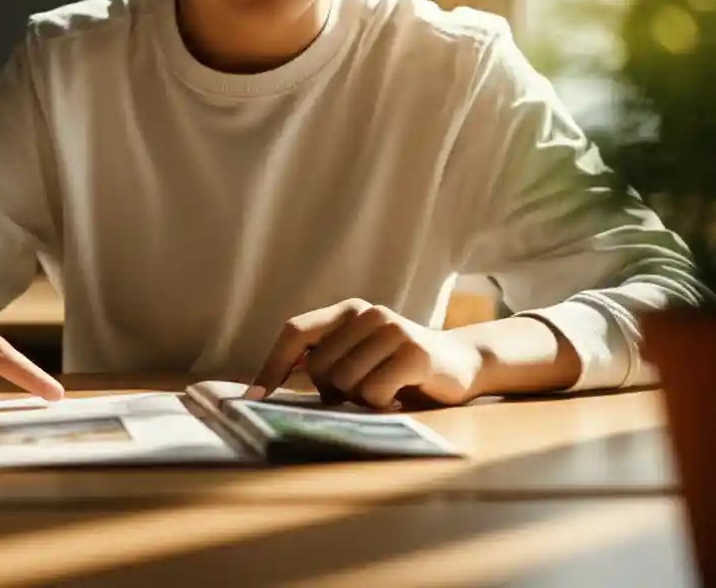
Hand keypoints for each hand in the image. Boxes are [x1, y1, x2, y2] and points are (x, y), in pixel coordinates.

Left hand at [247, 299, 485, 409]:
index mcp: (348, 311)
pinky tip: (402, 396)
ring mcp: (393, 329)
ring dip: (362, 400)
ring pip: (345, 384)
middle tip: (363, 391)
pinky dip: (383, 405)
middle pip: (320, 367)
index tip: (253, 397)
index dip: (272, 365)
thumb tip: (266, 388)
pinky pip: (374, 393)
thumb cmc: (399, 369)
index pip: (295, 332)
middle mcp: (368, 313)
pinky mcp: (415, 352)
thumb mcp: (358, 357)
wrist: (463, 364)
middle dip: (333, 392)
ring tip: (386, 390)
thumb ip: (324, 362)